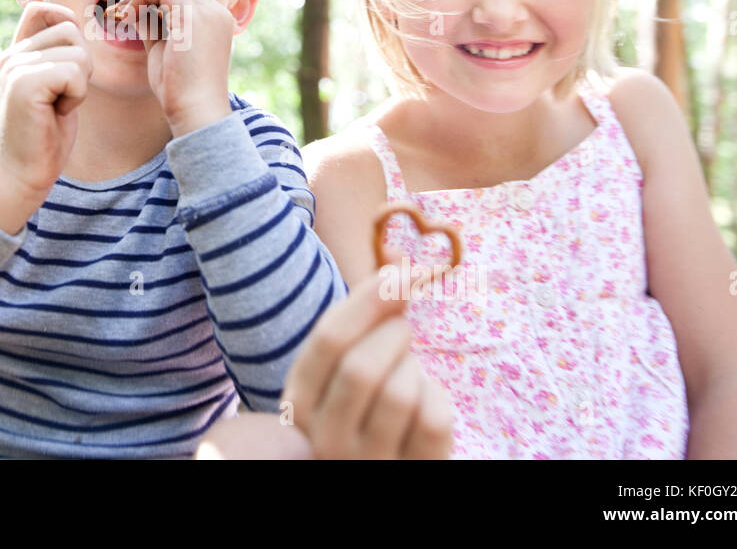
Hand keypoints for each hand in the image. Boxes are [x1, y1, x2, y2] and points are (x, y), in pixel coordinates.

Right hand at [0, 0, 90, 231]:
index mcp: (17, 52)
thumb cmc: (44, 133)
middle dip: (81, 65)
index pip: (41, 8)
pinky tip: (56, 113)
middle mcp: (12, 55)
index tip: (69, 62)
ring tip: (57, 105)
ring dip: (80, 84)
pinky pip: (75, 73)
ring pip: (78, 54)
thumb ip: (56, 55)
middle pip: (71, 30)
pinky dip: (76, 96)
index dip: (66, 21)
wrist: (22, 173)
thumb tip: (70, 19)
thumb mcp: (52, 86)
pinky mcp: (24, 83)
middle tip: (62, 95)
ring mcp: (15, 67)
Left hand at [112, 0, 234, 135]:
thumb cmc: (180, 90)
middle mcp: (217, 12)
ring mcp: (208, 12)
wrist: (195, 110)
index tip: (131, 7)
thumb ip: (155, 27)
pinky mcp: (193, 16)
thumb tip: (137, 10)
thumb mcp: (165, 50)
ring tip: (124, 16)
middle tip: (123, 8)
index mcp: (215, 20)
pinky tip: (128, 17)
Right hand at [280, 261, 453, 458]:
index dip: (371, 298)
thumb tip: (402, 264)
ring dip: (414, 370)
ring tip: (407, 375)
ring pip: (400, 393)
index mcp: (298, 403)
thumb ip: (360, 322)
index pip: (328, 339)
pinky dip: (438, 399)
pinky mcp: (410, 472)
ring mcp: (365, 464)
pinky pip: (433, 419)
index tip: (406, 273)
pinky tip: (425, 407)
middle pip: (361, 367)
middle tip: (402, 334)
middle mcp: (323, 439)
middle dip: (394, 336)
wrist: (376, 464)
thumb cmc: (363, 409)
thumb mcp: (342, 371)